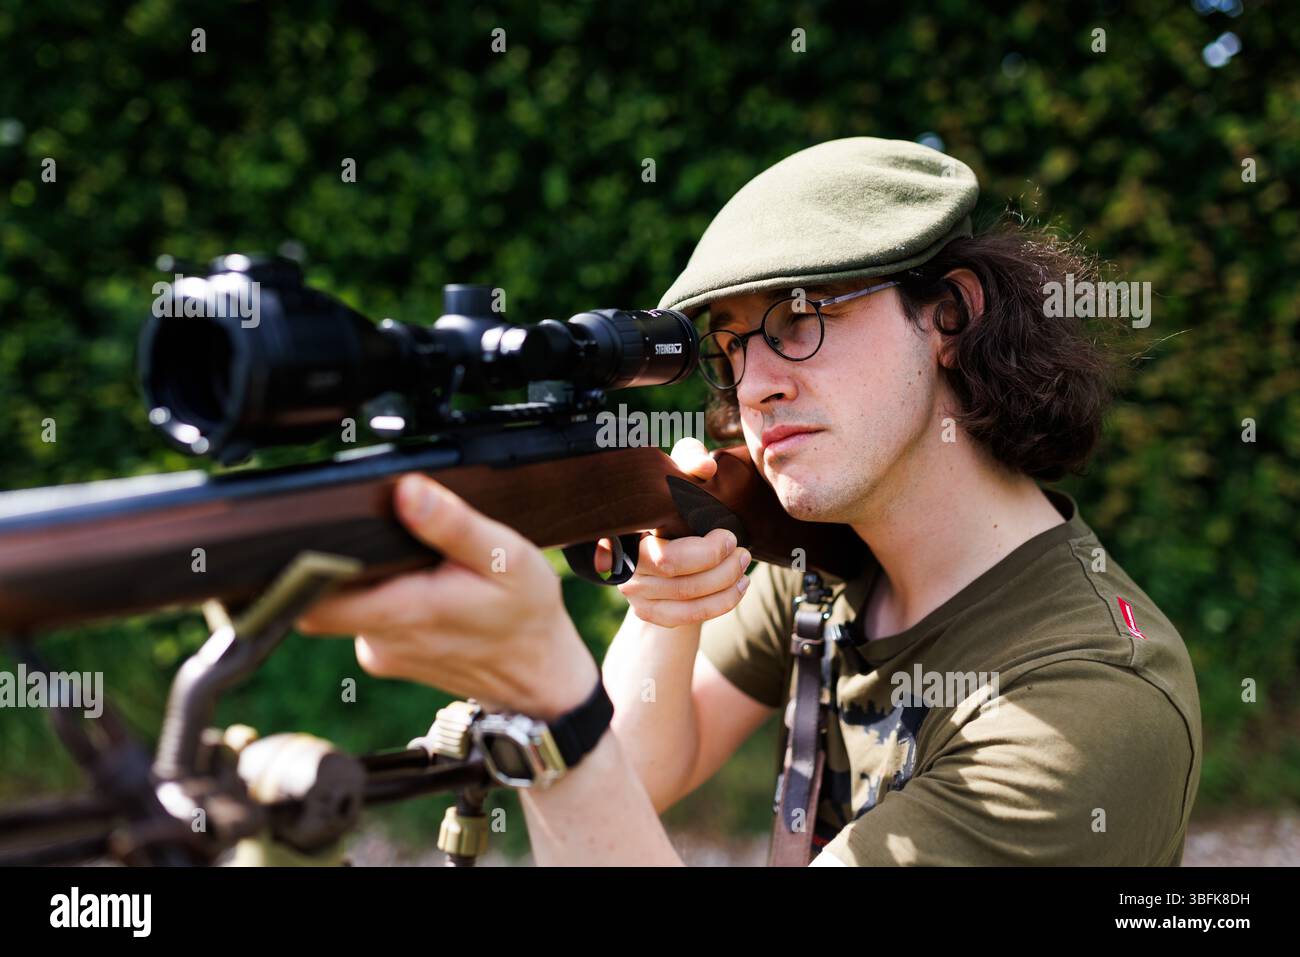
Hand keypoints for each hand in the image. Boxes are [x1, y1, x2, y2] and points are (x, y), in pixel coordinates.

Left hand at [296, 473, 598, 720]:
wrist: (540, 676)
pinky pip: (367, 620)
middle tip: (385, 539)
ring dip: (370, 581)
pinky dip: (386, 600)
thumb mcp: (505, 558)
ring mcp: (384, 653)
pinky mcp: (389, 658)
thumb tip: (408, 491)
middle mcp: (384, 639)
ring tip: (417, 567)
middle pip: (324, 595)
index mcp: (405, 611)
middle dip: (344, 562)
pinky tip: (423, 591)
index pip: (314, 597)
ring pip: (348, 604)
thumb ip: (453, 524)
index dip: (302, 566)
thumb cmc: (527, 615)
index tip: (315, 536)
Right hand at [595, 438, 751, 627]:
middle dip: (720, 568)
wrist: (660, 534)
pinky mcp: (649, 612)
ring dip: (725, 586)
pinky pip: (686, 618)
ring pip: (686, 602)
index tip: (728, 533)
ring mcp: (635, 593)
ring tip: (744, 566)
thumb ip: (689, 460)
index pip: (664, 557)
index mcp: (629, 534)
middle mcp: (626, 567)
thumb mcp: (677, 472)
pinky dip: (719, 604)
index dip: (703, 553)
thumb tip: (706, 468)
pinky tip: (738, 588)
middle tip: (742, 550)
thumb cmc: (670, 497)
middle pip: (678, 581)